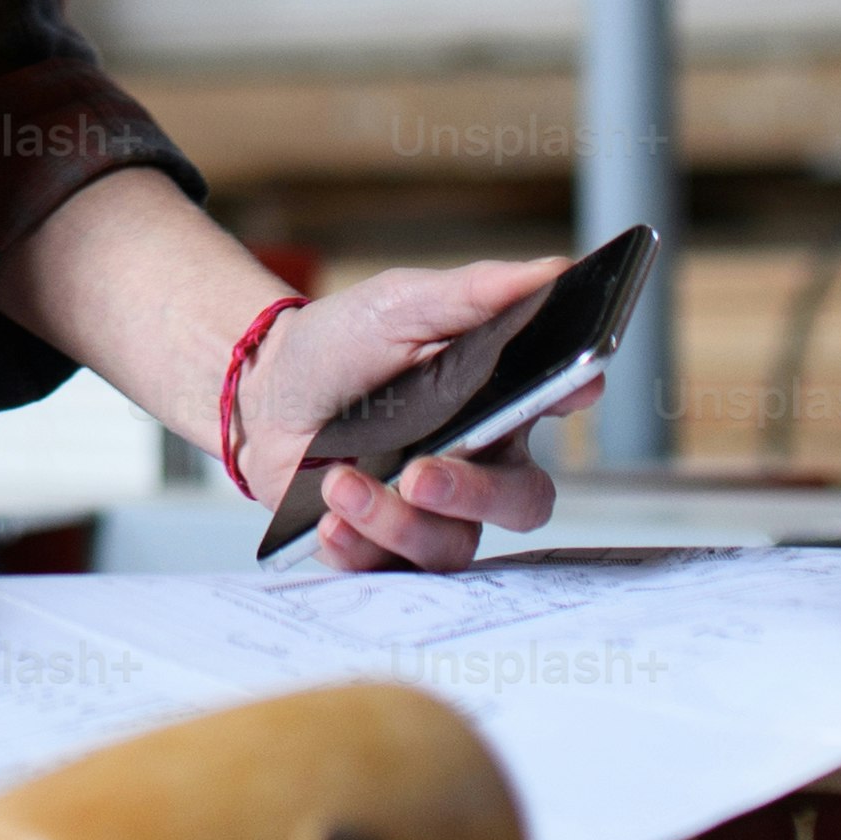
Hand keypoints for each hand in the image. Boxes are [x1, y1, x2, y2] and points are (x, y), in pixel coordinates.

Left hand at [238, 257, 587, 573]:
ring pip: (453, 545)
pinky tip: (329, 522)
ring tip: (340, 484)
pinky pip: (393, 570)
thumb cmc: (343, 344)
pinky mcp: (386, 544)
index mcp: (495, 399)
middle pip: (521, 500)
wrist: (264, 389)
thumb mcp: (401, 305)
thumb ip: (474, 293)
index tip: (572, 388)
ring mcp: (434, 510)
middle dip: (476, 495)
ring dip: (397, 521)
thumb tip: (553, 268)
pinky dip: (360, 549)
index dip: (575, 396)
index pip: (560, 401)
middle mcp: (477, 461)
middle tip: (421, 474)